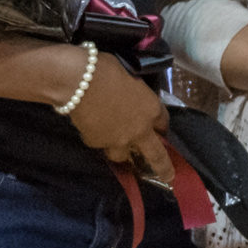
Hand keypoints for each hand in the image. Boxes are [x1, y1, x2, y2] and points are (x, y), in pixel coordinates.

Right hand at [65, 53, 172, 181]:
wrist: (79, 82)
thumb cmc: (107, 70)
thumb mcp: (132, 79)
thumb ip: (136, 96)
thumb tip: (132, 100)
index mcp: (152, 109)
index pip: (163, 123)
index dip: (160, 126)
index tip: (159, 129)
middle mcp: (140, 130)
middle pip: (156, 155)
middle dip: (164, 168)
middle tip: (169, 177)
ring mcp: (119, 140)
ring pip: (123, 156)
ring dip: (122, 152)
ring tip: (117, 148)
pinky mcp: (97, 143)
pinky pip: (101, 145)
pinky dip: (100, 140)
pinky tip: (94, 129)